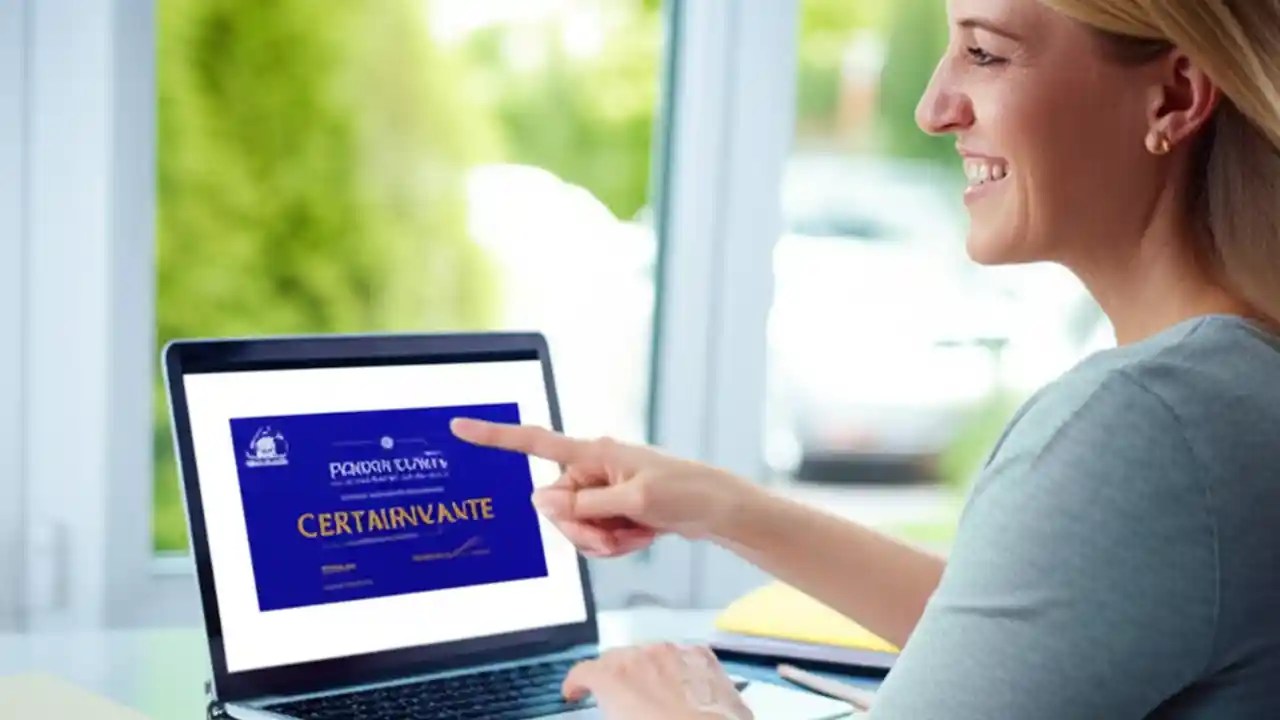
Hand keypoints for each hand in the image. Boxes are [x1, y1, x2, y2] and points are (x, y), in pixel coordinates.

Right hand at [450, 418, 752, 556]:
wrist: (717, 509)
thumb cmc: (684, 493)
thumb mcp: (634, 502)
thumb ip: (585, 505)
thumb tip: (540, 502)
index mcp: (593, 453)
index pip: (535, 443)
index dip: (495, 437)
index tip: (460, 426)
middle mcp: (591, 469)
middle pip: (555, 508)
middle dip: (583, 530)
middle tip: (619, 533)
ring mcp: (601, 491)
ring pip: (574, 528)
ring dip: (603, 541)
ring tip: (637, 534)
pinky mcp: (612, 510)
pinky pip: (595, 537)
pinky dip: (616, 544)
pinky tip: (642, 536)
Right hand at [562, 644, 752, 719]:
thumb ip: (613, 710)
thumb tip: (617, 708)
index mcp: (615, 677)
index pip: (583, 671)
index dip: (574, 684)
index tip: (573, 694)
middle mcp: (642, 655)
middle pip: (615, 659)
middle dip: (609, 676)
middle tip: (613, 698)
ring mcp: (675, 651)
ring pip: (648, 654)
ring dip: (642, 669)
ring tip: (649, 692)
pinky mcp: (702, 656)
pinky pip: (678, 656)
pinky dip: (672, 668)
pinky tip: (679, 686)